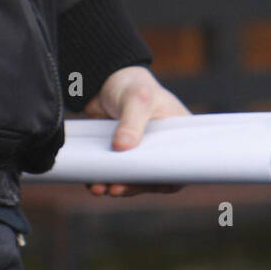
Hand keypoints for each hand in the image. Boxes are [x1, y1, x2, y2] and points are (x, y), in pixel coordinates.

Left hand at [81, 65, 190, 198]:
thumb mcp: (137, 98)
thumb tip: (122, 147)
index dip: (164, 180)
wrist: (105, 81)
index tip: (147, 184)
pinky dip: (104, 180)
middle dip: (134, 186)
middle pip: (152, 179)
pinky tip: (92, 182)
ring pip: (132, 180)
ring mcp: (140, 155)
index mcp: (177, 137)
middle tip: (116, 188)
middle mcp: (160, 150)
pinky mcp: (121, 157)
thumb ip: (132, 121)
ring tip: (99, 187)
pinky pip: (115, 174)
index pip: (177, 167)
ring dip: (116, 186)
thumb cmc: (132, 84)